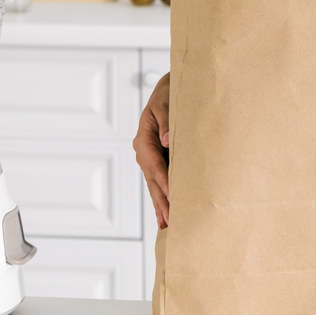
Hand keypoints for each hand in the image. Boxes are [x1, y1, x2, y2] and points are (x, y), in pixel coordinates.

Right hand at [133, 73, 171, 228]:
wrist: (166, 89)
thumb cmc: (169, 94)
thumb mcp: (166, 103)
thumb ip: (167, 121)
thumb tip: (167, 140)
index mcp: (144, 138)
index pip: (154, 165)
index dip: (164, 181)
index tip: (172, 196)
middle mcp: (143, 150)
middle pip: (152, 180)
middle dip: (161, 201)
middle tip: (169, 221)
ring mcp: (148, 157)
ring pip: (154, 184)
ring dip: (160, 204)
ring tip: (166, 225)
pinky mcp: (156, 160)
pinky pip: (158, 181)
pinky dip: (161, 197)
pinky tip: (164, 213)